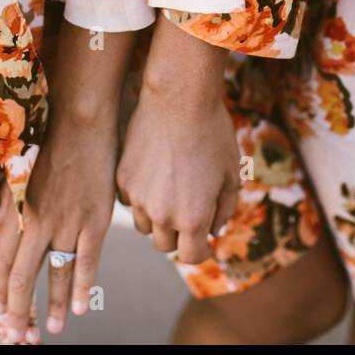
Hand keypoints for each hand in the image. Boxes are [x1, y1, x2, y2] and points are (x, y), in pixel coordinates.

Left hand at [0, 22, 135, 340]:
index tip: (1, 318)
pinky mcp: (93, 219)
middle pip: (21, 279)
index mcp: (13, 213)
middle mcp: (35, 222)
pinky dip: (81, 288)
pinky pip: (86, 262)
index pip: (2, 266)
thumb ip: (13, 208)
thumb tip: (8, 234)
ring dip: (50, 308)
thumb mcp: (18, 175)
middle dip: (18, 314)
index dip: (0, 296)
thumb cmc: (48, 141)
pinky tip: (80, 309)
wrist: (79, 120)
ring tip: (48, 330)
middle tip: (17, 338)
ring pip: (53, 276)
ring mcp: (65, 222)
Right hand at [116, 15, 239, 264]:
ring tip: (171, 195)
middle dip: (180, 236)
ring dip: (158, 220)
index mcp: (193, 218)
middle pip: (165, 245)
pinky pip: (130, 202)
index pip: (192, 255)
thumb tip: (213, 230)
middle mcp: (162, 214)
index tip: (204, 243)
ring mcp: (137, 197)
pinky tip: (154, 178)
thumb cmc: (212, 134)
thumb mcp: (232, 175)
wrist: (179, 99)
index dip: (202, 251)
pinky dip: (141, 199)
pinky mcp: (122, 179)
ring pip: (145, 225)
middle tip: (189, 217)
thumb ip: (224, 209)